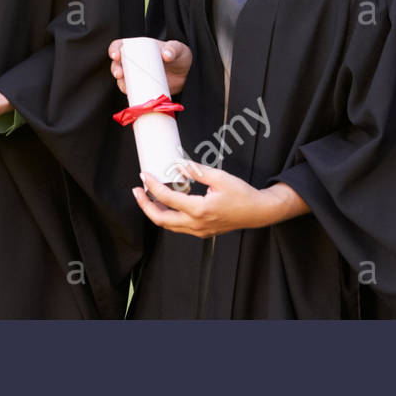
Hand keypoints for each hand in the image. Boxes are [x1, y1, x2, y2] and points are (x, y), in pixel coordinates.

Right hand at [108, 38, 192, 95]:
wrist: (187, 75)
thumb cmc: (180, 57)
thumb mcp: (179, 49)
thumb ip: (173, 49)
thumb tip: (166, 54)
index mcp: (139, 48)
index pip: (120, 46)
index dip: (114, 50)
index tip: (116, 55)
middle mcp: (134, 61)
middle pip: (118, 64)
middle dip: (115, 69)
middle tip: (120, 74)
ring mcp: (137, 75)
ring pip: (122, 79)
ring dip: (121, 83)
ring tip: (127, 86)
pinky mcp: (141, 88)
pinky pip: (131, 91)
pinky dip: (130, 94)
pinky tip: (132, 95)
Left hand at [131, 162, 305, 237]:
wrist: (258, 212)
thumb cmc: (242, 194)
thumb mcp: (219, 177)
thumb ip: (196, 171)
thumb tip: (177, 164)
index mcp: (199, 210)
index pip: (167, 199)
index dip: (152, 186)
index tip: (144, 175)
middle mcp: (196, 224)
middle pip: (161, 219)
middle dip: (145, 205)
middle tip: (137, 191)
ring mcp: (199, 231)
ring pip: (168, 225)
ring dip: (155, 211)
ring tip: (148, 195)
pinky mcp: (202, 231)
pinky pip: (178, 227)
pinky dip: (168, 215)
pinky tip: (167, 202)